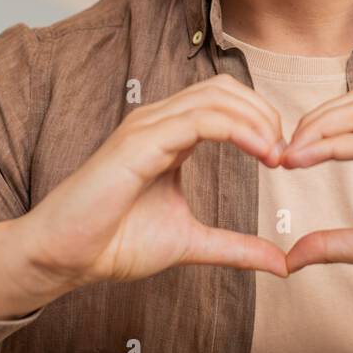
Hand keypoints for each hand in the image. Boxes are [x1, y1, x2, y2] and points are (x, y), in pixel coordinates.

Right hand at [0, 74, 287, 319]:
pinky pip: (200, 120)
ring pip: (216, 98)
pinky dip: (238, 130)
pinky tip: (262, 153)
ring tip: (278, 154)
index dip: (262, 121)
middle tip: (288, 153)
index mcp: (169, 135)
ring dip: (257, 120)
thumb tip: (280, 263)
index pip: (225, 102)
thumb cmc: (114, 243)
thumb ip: (235, 247)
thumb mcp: (190, 242)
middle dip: (265, 114)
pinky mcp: (139, 141)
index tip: (285, 159)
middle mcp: (158, 121)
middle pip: (226, 90)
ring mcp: (147, 126)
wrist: (64, 257)